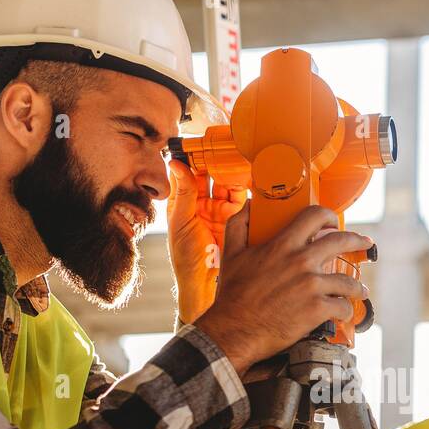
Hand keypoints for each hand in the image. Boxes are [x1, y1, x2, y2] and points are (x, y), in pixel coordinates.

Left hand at [166, 160, 246, 323]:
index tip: (202, 141)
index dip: (196, 155)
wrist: (206, 287)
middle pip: (215, 175)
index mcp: (185, 202)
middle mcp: (204, 204)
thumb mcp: (181, 224)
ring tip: (242, 161)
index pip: (191, 172)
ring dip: (236, 173)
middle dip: (221, 161)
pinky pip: (245, 201)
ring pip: (231, 184)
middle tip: (230, 147)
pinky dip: (248, 190)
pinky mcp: (239, 221)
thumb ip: (183, 194)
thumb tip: (176, 164)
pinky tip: (251, 181)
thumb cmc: (187, 261)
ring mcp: (223, 212)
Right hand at [194, 203, 371, 375]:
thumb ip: (239, 225)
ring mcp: (311, 286)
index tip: (334, 222)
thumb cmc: (233, 295)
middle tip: (365, 245)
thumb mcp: (231, 253)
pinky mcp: (317, 310)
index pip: (315, 216)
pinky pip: (343, 306)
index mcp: (283, 245)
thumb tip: (249, 205)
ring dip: (357, 285)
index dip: (329, 215)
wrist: (235, 330)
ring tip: (359, 290)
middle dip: (358, 241)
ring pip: (348, 280)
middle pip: (341, 241)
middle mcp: (301, 261)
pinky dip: (346, 310)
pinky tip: (344, 311)